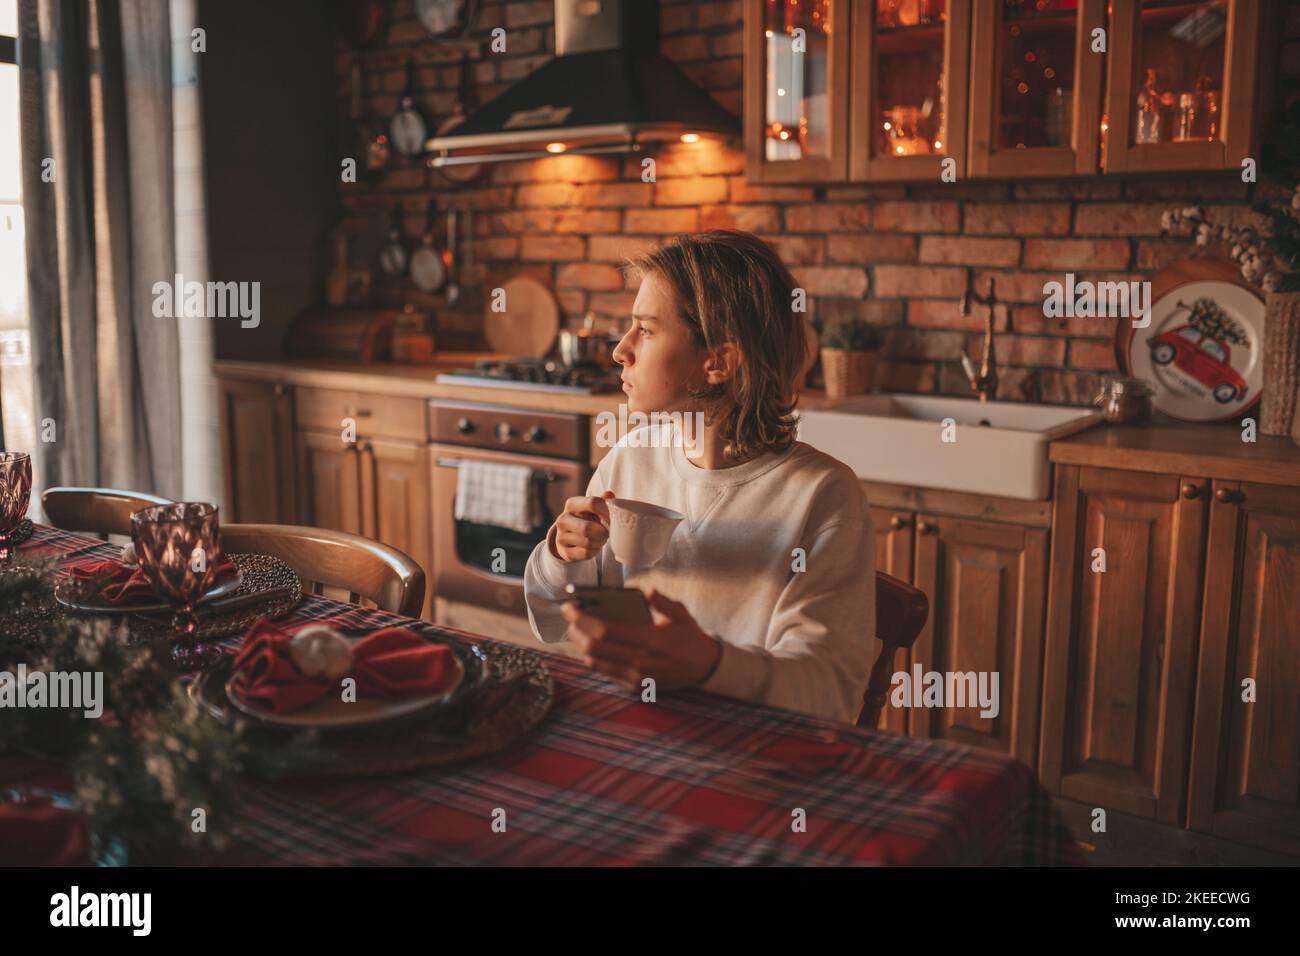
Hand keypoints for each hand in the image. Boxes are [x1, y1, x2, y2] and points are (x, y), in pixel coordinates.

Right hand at [550, 490, 614, 562]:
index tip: (614, 518)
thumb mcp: (592, 508)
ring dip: (600, 541)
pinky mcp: (565, 552)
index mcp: (571, 505)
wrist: (568, 537)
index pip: (592, 503)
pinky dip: (595, 550)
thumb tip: (610, 494)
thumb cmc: (585, 519)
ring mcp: (561, 537)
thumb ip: (602, 500)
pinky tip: (595, 546)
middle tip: (608, 532)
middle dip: (603, 532)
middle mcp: (563, 520)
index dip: (607, 511)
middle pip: (587, 527)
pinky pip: (586, 553)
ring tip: (602, 538)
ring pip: (588, 542)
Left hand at [561, 588, 722, 693]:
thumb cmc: (689, 637)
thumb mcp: (681, 614)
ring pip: (595, 662)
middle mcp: (640, 662)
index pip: (605, 630)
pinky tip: (592, 644)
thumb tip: (646, 591)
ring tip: (576, 629)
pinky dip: (594, 657)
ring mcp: (636, 677)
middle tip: (569, 616)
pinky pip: (605, 672)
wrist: (704, 668)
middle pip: (594, 647)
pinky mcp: (634, 687)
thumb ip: (662, 602)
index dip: (582, 618)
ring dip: (581, 644)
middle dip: (575, 630)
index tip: (570, 607)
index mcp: (650, 641)